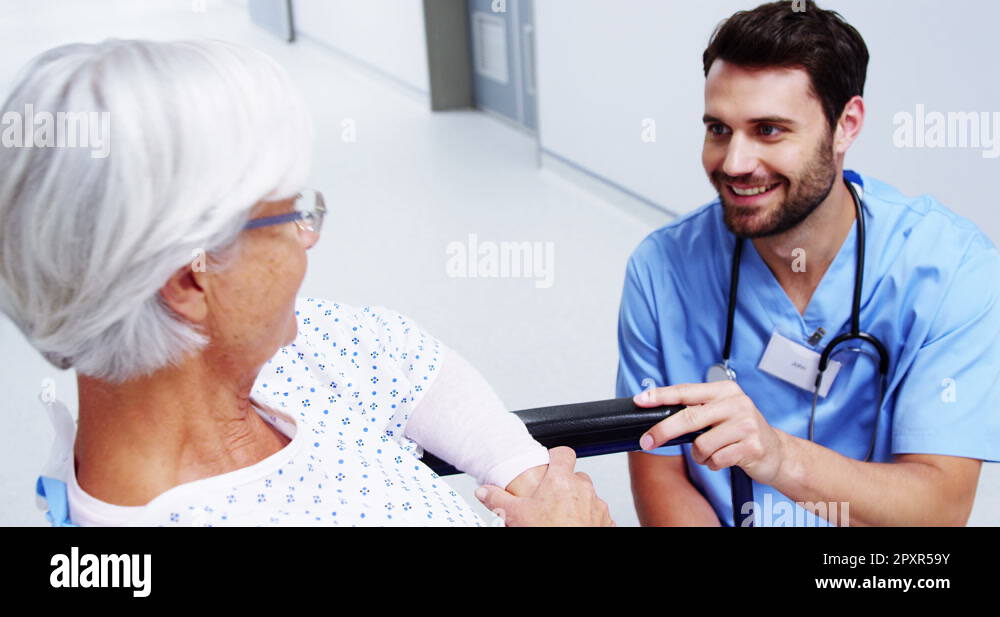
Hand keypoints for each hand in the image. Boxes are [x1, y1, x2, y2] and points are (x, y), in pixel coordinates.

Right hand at [475, 447, 613, 526]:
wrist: (569, 560)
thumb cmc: (547, 532)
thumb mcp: (516, 515)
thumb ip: (498, 499)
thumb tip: (484, 492)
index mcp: (561, 480)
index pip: (563, 453)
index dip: (554, 457)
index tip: (548, 464)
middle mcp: (583, 489)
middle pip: (575, 476)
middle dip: (563, 484)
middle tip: (548, 498)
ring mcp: (597, 505)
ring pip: (587, 495)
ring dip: (576, 501)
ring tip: (559, 517)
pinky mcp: (606, 521)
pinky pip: (596, 513)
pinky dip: (587, 517)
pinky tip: (572, 526)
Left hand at [634, 382, 787, 484]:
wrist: (777, 452)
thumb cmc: (741, 431)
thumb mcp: (721, 412)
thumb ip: (696, 409)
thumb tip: (657, 414)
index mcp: (725, 390)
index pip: (686, 391)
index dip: (661, 396)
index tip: (640, 400)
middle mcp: (736, 403)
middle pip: (688, 417)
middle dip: (663, 431)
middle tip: (647, 441)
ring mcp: (746, 424)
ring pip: (701, 445)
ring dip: (701, 455)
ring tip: (713, 452)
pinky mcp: (752, 446)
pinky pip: (716, 460)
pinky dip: (714, 464)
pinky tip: (726, 458)